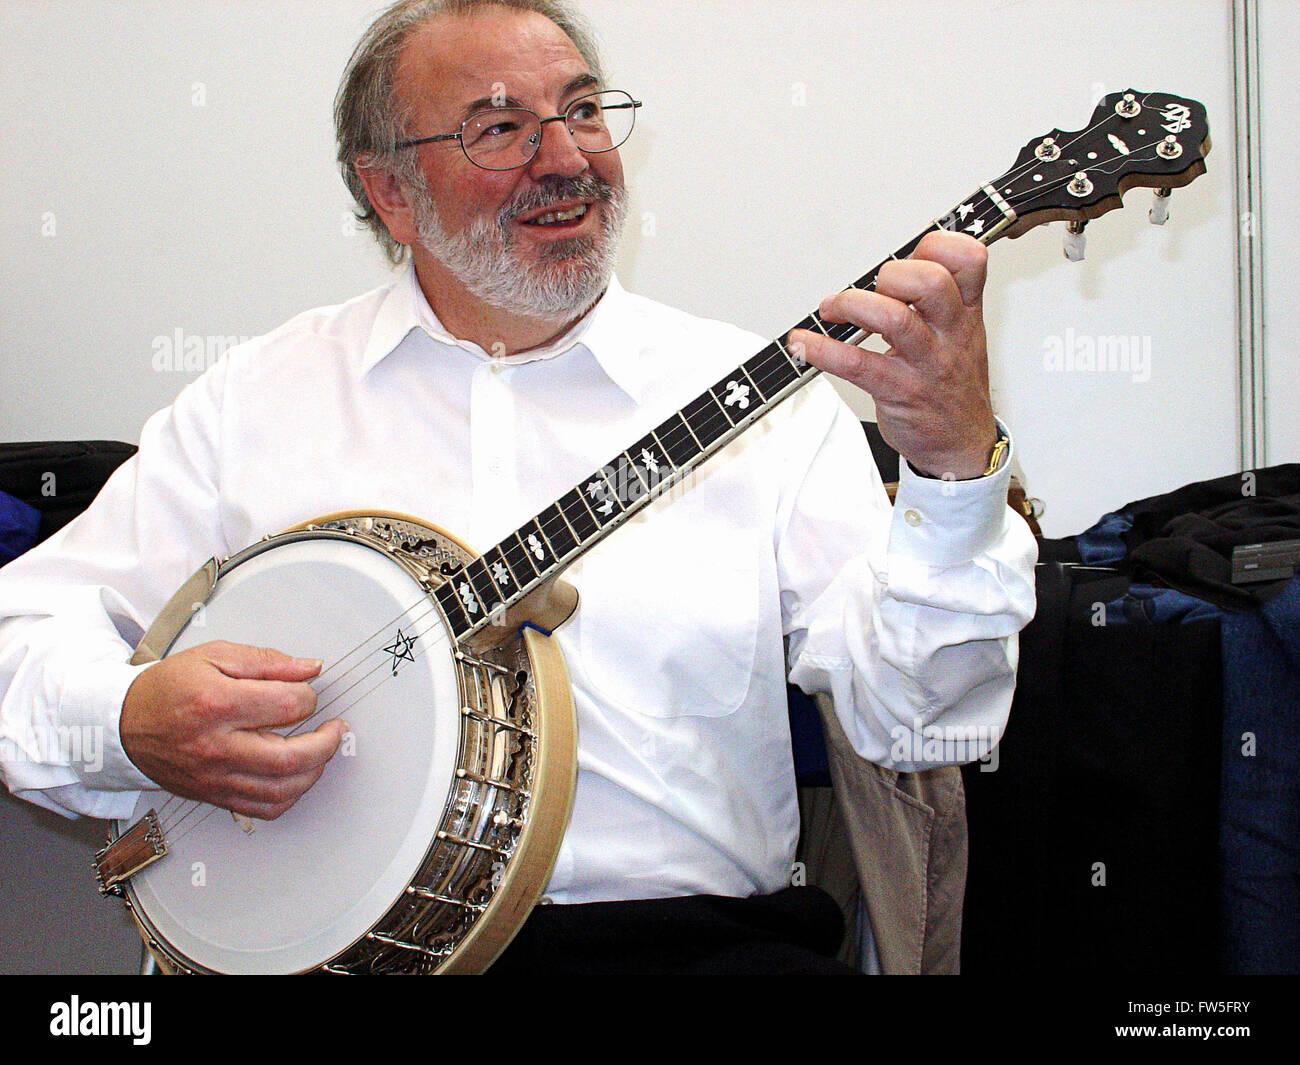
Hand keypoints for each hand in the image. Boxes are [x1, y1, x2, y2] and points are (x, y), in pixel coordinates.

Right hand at [120, 641, 347, 819]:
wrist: (123, 724)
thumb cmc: (166, 689)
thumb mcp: (213, 656)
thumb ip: (267, 661)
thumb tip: (309, 667)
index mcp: (217, 704)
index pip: (286, 706)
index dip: (309, 697)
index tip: (307, 692)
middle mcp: (217, 746)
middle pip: (289, 757)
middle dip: (325, 743)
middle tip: (335, 729)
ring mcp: (215, 776)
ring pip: (280, 790)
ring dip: (313, 772)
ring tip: (321, 751)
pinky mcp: (214, 794)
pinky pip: (262, 809)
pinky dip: (289, 797)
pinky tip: (296, 777)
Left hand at [789, 231, 998, 479]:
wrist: (962, 444)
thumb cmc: (954, 386)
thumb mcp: (962, 335)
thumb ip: (938, 299)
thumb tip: (894, 267)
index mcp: (966, 313)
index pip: (968, 259)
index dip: (938, 245)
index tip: (910, 252)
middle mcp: (950, 334)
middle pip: (931, 282)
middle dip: (891, 274)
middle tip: (871, 287)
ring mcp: (926, 364)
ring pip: (893, 319)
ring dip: (852, 305)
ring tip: (832, 309)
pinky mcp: (899, 392)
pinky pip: (857, 364)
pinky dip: (821, 350)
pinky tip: (803, 344)